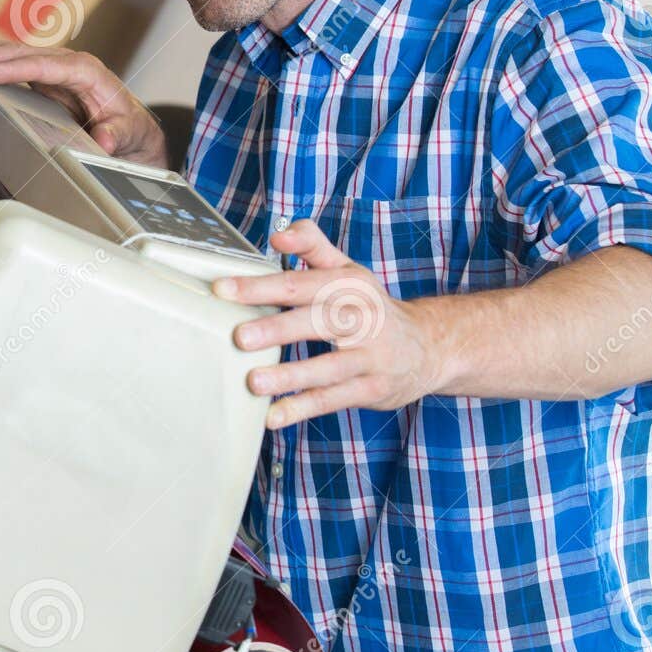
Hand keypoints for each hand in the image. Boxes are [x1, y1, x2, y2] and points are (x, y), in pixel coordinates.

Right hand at [0, 42, 167, 166]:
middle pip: (22, 54)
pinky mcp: (42, 77)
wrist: (130, 128)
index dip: (13, 68)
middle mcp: (67, 63)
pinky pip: (11, 64)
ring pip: (13, 54)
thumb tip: (105, 139)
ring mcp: (52, 68)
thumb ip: (116, 135)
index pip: (44, 65)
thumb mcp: (127, 133)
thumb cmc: (128, 127)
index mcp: (86, 71)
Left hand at [210, 220, 448, 429]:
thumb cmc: (370, 305)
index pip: (301, 283)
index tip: (223, 289)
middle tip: (240, 336)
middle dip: (279, 329)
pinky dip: (303, 408)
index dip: (262, 286)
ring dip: (291, 376)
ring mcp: (370, 357)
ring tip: (254, 382)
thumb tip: (277, 233)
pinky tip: (272, 418)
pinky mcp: (372, 389)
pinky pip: (335, 399)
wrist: (428, 346)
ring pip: (328, 367)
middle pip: (319, 322)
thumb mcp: (347, 270)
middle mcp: (363, 318)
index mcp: (349, 285)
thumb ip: (312, 246)